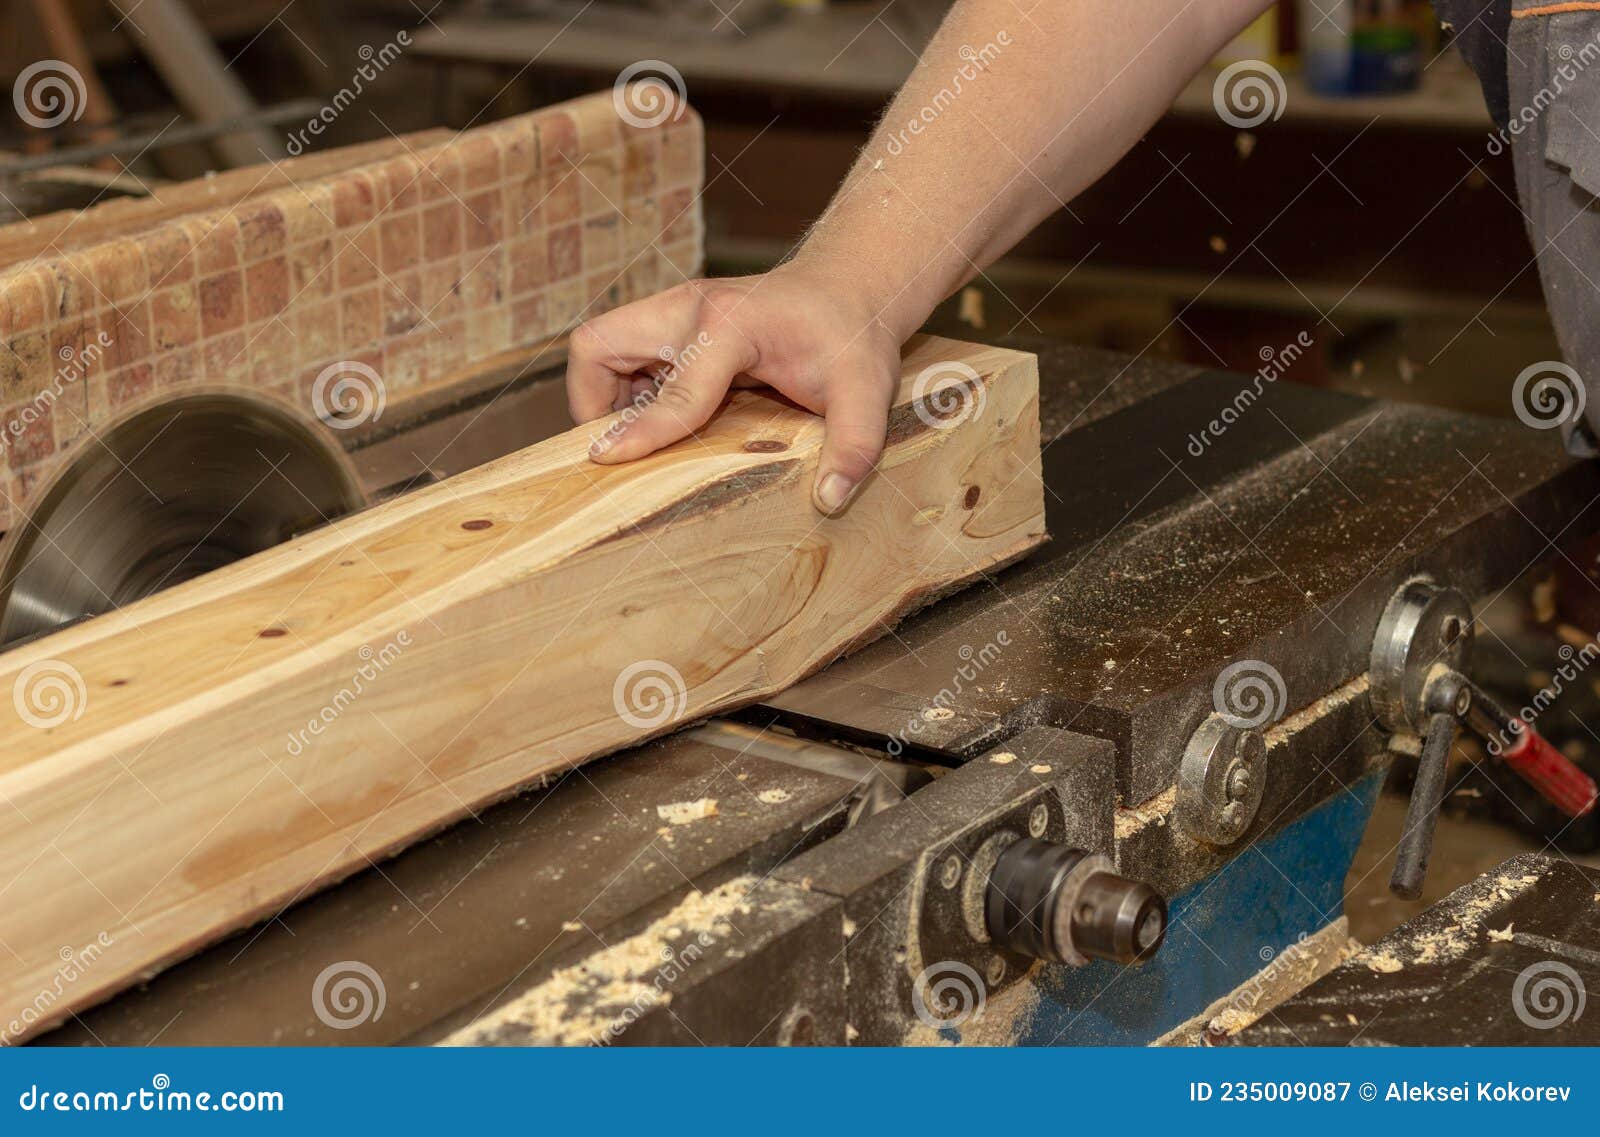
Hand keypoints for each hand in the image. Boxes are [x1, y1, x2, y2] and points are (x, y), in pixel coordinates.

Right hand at [565, 263, 902, 513]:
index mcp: (731, 322)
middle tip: (621, 451)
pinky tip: (665, 423)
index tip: (607, 461)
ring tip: (642, 440)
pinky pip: (622, 356)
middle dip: (592, 402)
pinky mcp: (672, 324)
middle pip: (598, 345)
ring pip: (600, 348)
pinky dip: (626, 392)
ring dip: (605, 398)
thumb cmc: (852, 335)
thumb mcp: (865, 390)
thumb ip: (855, 444)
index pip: (674, 388)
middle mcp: (688, 307)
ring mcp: (674, 311)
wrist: (850, 287)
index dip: (642, 431)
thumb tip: (830, 499)